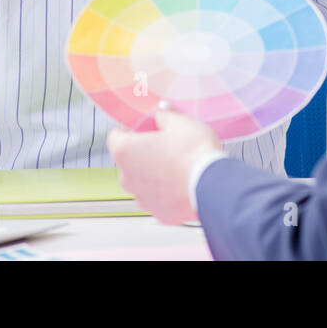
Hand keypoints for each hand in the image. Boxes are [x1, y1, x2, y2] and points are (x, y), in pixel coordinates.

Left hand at [106, 108, 221, 224]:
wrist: (211, 184)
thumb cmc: (192, 152)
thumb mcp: (179, 123)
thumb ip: (165, 116)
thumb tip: (162, 114)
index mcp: (125, 151)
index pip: (115, 137)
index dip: (131, 131)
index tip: (143, 130)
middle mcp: (127, 178)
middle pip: (129, 162)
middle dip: (143, 155)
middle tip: (164, 147)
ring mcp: (142, 198)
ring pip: (142, 183)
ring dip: (153, 176)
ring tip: (176, 167)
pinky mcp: (158, 213)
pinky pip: (158, 200)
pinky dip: (166, 193)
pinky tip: (182, 184)